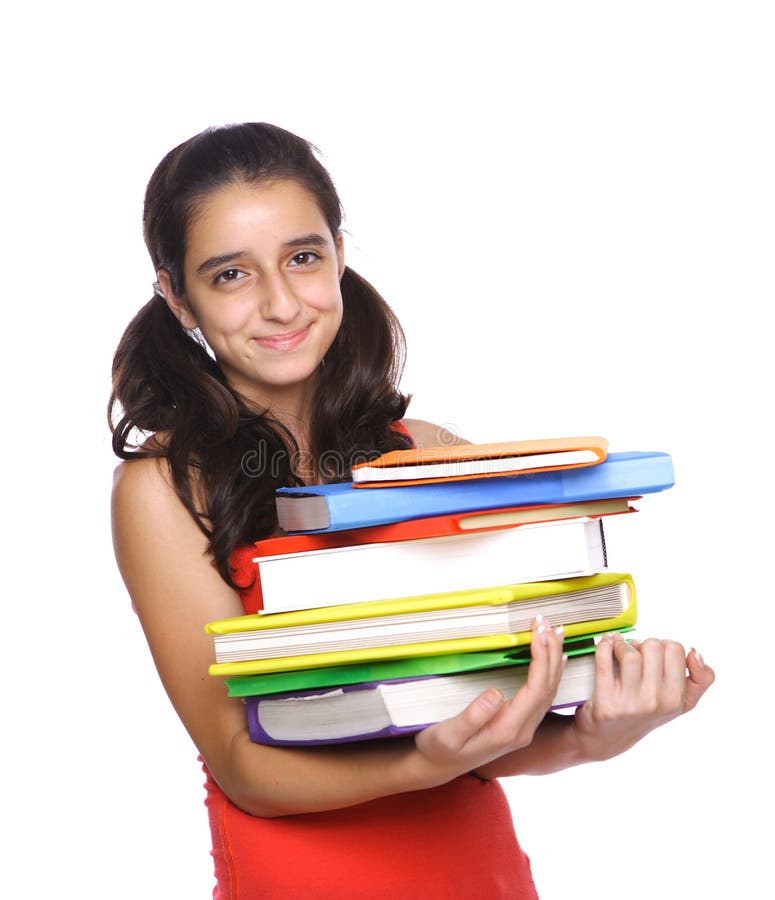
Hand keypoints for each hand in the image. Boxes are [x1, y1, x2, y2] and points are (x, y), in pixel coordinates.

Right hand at [411, 616, 566, 784]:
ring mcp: (523, 729)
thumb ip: (472, 717)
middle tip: (548, 623)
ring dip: (553, 661)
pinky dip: (549, 673)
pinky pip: (542, 696)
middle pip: (547, 688)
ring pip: (548, 691)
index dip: (540, 658)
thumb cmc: (438, 749)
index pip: (535, 689)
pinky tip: (554, 661)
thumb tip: (495, 693)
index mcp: (508, 731)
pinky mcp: (518, 724)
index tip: (538, 632)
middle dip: (550, 653)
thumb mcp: (448, 736)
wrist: (437, 768)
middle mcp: (522, 731)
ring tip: (556, 633)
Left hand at [572, 632, 714, 762]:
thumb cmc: (647, 712)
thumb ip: (702, 679)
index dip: (663, 646)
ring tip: (620, 652)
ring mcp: (630, 703)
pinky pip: (604, 659)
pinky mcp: (605, 701)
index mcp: (676, 699)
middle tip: (635, 654)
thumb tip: (696, 653)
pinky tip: (607, 645)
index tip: (654, 656)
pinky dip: (604, 645)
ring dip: (622, 645)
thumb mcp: (682, 702)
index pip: (675, 649)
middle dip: (643, 644)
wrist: (609, 738)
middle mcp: (655, 702)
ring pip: (630, 654)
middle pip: (653, 646)